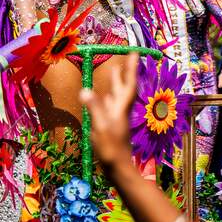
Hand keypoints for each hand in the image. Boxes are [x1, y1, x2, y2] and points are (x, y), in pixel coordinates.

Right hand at [79, 53, 138, 168]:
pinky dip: (108, 98)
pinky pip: (111, 107)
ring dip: (117, 84)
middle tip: (125, 58)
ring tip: (114, 72)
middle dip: (124, 73)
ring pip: (118, 97)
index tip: (135, 52)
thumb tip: (86, 90)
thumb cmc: (111, 149)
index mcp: (120, 109)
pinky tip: (105, 98)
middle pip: (124, 88)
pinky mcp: (112, 127)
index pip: (128, 84)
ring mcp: (117, 119)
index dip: (131, 68)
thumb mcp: (100, 127)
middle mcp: (121, 111)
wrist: (119, 169)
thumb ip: (94, 108)